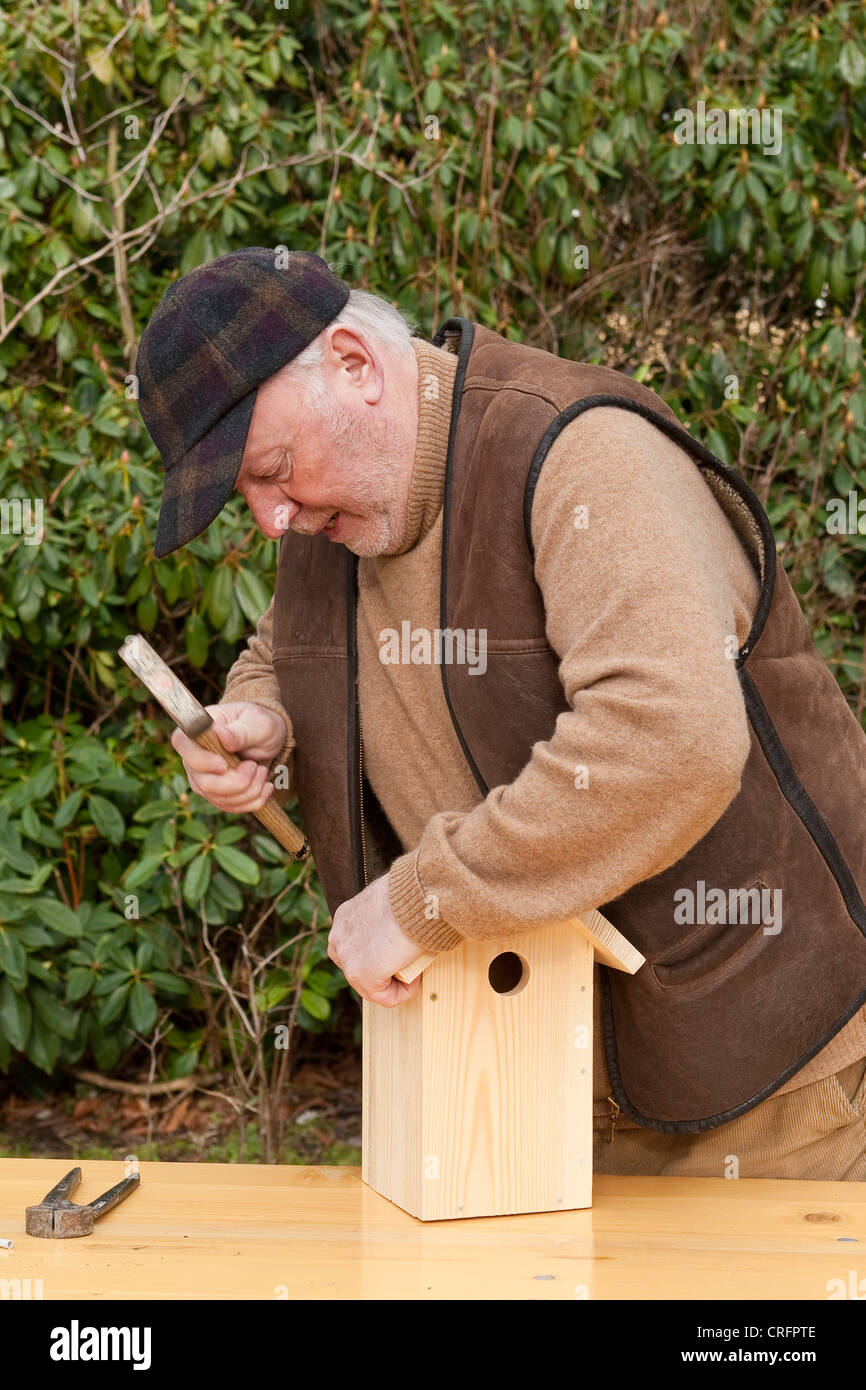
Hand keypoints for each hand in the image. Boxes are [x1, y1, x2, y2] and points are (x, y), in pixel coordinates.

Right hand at [170, 701, 285, 812]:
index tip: (224, 765)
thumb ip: (240, 731)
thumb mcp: (258, 723)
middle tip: (255, 766)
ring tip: (262, 771)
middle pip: (204, 782)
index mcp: (198, 729)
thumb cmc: (259, 724)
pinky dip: (253, 800)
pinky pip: (230, 806)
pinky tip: (265, 786)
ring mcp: (201, 777)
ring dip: (250, 790)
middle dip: (237, 781)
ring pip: (219, 798)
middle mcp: (193, 756)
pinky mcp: (214, 794)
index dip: (201, 760)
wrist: (267, 740)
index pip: (181, 744)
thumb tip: (221, 735)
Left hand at [327, 873, 426, 1007]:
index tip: (400, 950)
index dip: (379, 955)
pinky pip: (384, 997)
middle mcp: (339, 937)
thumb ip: (385, 920)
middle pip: (358, 967)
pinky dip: (403, 992)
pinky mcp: (361, 975)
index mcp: (345, 917)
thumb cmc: (411, 895)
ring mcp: (347, 958)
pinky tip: (415, 978)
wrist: (414, 898)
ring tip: (413, 970)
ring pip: (371, 985)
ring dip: (394, 982)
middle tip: (407, 962)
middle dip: (383, 970)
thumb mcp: (390, 904)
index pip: (354, 947)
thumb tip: (399, 933)